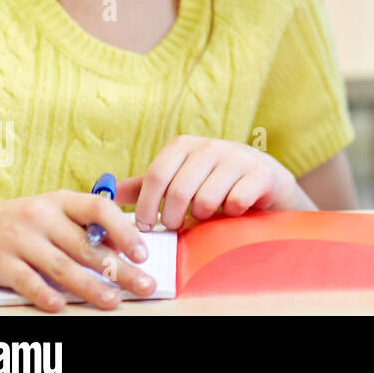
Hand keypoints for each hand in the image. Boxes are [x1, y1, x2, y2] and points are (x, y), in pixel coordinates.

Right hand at [0, 191, 157, 311]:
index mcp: (60, 200)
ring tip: (113, 301)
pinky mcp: (0, 263)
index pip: (99, 209)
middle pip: (86, 246)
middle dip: (119, 269)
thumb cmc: (20, 223)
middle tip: (144, 286)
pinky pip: (27, 281)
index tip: (143, 253)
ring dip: (90, 287)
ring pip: (62, 267)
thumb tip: (124, 247)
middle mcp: (41, 216)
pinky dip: (44, 294)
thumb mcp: (52, 213)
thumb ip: (85, 226)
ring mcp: (19, 239)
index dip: (124, 231)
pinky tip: (60, 306)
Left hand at [120, 135, 309, 230]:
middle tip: (178, 227)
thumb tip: (107, 192)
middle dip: (174, 218)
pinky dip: (231, 215)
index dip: (148, 206)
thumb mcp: (180, 180)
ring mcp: (238, 158)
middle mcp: (211, 146)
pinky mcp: (260, 174)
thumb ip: (146, 187)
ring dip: (204, 217)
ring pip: (206, 200)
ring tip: (208, 216)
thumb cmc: (215, 183)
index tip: (147, 227)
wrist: (266, 181)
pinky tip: (233, 212)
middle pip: (179, 191)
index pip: (156, 175)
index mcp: (185, 145)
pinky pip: (235, 202)